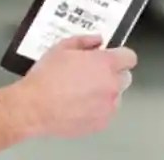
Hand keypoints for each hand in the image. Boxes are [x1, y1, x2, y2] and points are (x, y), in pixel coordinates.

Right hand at [15, 35, 137, 138]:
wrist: (33, 107)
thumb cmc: (46, 77)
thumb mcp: (61, 48)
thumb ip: (84, 41)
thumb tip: (97, 40)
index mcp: (105, 64)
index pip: (129, 57)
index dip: (120, 56)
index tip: (111, 58)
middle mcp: (111, 85)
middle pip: (125, 77)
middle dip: (113, 74)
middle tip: (93, 75)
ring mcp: (108, 106)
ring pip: (116, 96)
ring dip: (106, 93)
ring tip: (83, 93)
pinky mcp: (101, 123)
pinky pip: (106, 113)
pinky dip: (98, 109)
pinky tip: (80, 106)